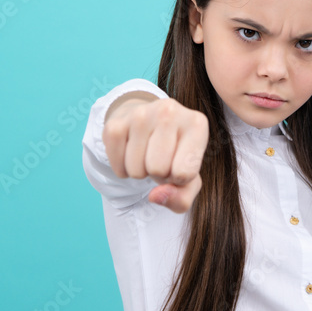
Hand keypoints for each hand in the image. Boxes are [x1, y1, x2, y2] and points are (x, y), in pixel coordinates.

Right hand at [103, 97, 207, 212]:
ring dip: (140, 171)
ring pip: (136, 170)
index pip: (184, 173)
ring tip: (147, 154)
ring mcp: (140, 114)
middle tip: (161, 159)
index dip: (178, 179)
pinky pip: (117, 166)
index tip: (179, 164)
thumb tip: (155, 196)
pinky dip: (123, 169)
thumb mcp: (189, 179)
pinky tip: (131, 153)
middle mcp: (169, 112)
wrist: (149, 123)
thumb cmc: (175, 154)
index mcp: (196, 124)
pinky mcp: (116, 123)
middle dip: (158, 174)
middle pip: (157, 169)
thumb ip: (182, 198)